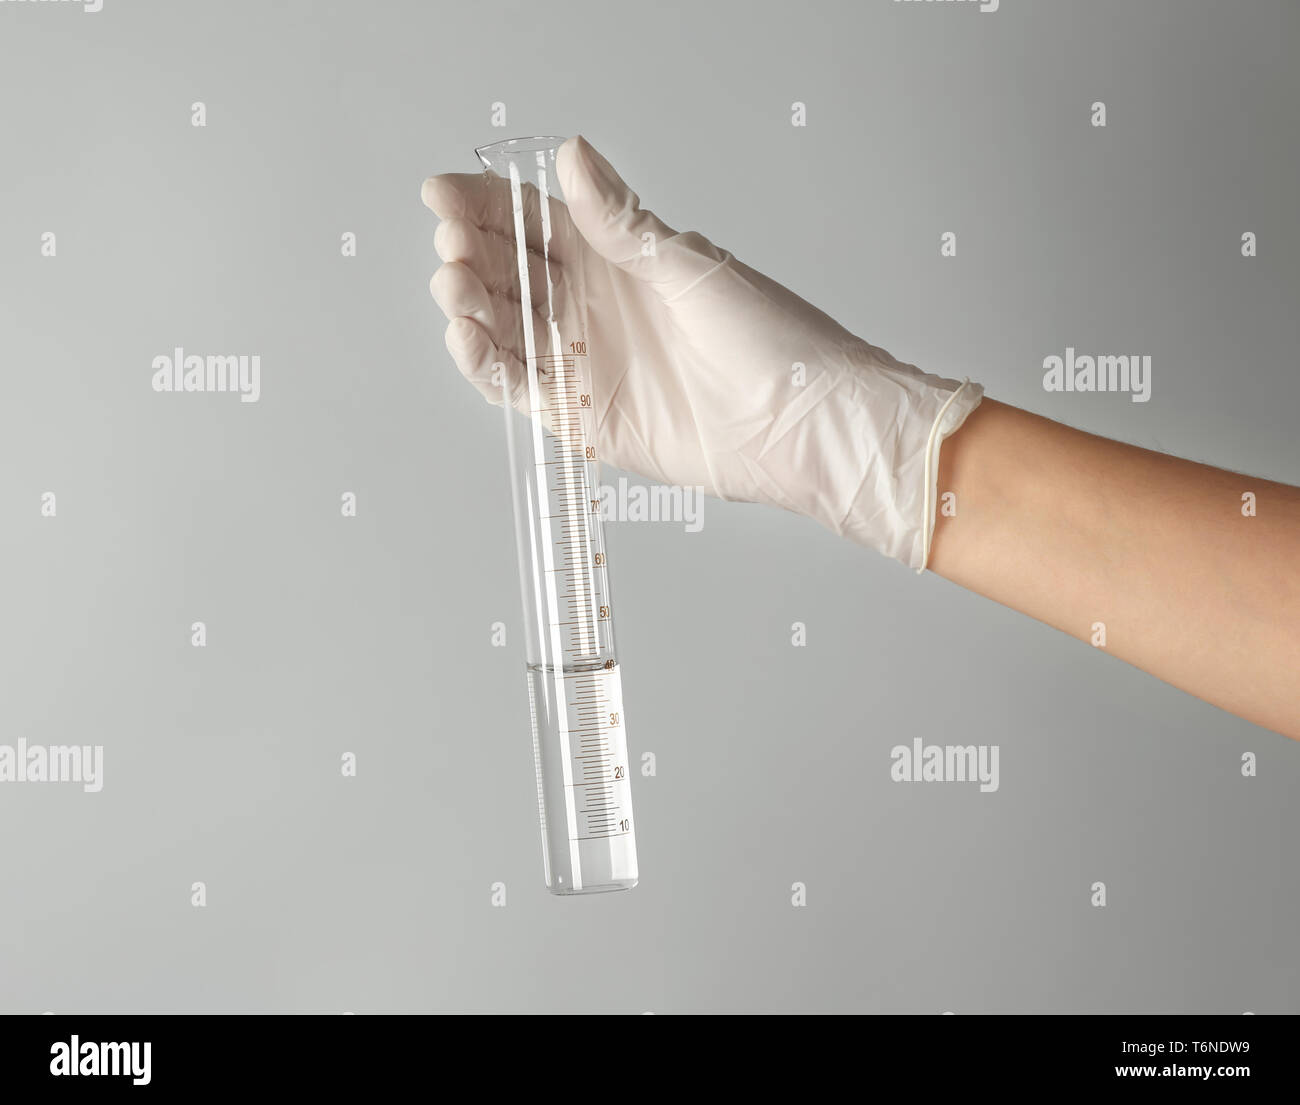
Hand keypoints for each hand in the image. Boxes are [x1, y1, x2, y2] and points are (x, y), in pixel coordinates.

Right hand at [422, 136, 981, 568]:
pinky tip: (467, 339)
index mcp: (618, 256)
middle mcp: (593, 305)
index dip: (485, 205)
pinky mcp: (583, 415)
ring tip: (455, 288)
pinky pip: (519, 386)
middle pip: (508, 272)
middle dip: (471, 254)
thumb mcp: (689, 266)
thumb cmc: (770, 338)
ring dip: (471, 306)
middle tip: (451, 244)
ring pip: (505, 328)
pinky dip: (486, 365)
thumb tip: (573, 157)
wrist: (801, 423)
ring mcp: (584, 360)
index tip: (442, 194)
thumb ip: (621, 223)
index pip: (533, 220)